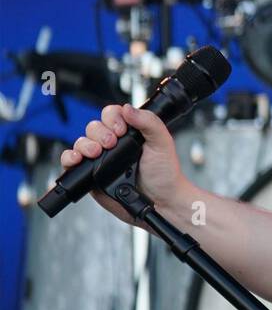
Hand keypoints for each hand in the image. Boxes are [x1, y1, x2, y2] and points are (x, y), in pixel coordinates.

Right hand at [58, 103, 188, 228]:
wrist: (160, 201)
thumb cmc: (164, 173)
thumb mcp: (162, 142)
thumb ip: (149, 122)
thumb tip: (128, 108)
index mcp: (130, 131)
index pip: (112, 114)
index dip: (112, 118)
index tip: (121, 129)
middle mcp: (113, 143)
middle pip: (94, 127)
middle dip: (100, 133)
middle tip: (111, 143)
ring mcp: (101, 158)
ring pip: (81, 142)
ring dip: (85, 145)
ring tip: (97, 152)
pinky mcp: (90, 174)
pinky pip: (71, 161)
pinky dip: (69, 158)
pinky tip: (77, 159)